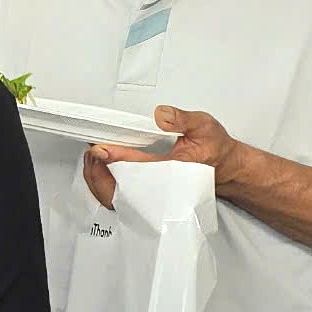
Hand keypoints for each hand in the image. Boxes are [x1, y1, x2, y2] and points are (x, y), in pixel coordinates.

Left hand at [81, 105, 235, 209]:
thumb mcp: (204, 126)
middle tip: (90, 151)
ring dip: (98, 178)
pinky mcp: (145, 193)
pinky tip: (97, 168)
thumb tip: (160, 115)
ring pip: (116, 195)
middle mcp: (158, 185)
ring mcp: (150, 193)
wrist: (222, 167)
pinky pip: (118, 195)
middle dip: (99, 171)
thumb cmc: (213, 148)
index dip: (116, 158)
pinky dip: (103, 184)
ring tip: (90, 158)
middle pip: (121, 187)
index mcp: (173, 169)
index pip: (138, 166)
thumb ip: (183, 119)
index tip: (99, 149)